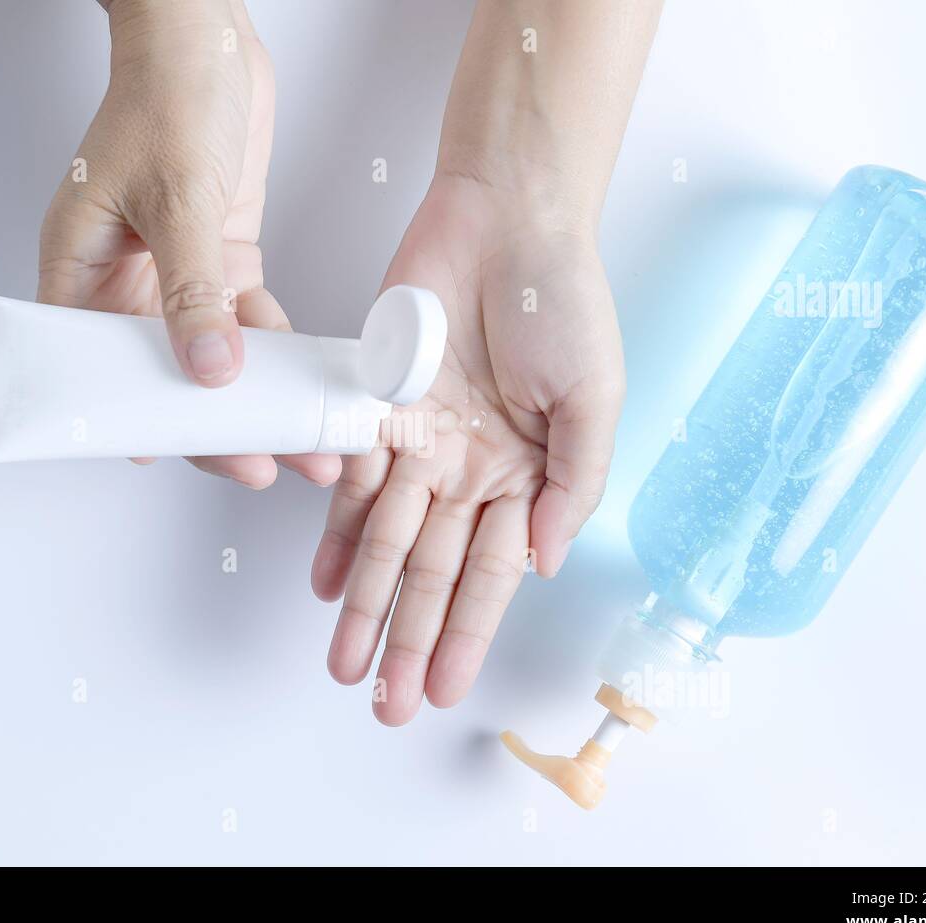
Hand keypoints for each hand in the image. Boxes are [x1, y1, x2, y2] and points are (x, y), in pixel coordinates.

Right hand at [37, 0, 338, 488]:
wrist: (207, 35)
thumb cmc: (166, 92)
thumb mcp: (177, 199)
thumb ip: (194, 291)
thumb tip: (210, 371)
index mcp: (77, 272)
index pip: (96, 371)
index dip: (133, 421)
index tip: (174, 460)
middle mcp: (123, 283)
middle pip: (162, 378)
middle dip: (213, 427)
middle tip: (262, 464)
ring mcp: (175, 275)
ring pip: (213, 359)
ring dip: (258, 400)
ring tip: (305, 442)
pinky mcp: (221, 259)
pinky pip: (247, 322)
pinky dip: (277, 352)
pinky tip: (307, 383)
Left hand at [311, 173, 625, 724]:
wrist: (507, 216)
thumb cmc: (564, 301)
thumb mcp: (597, 399)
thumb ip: (575, 485)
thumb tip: (544, 563)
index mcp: (533, 477)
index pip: (493, 575)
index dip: (467, 635)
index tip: (444, 691)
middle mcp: (475, 470)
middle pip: (434, 571)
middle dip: (410, 638)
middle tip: (385, 702)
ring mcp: (426, 442)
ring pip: (389, 540)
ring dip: (369, 603)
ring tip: (345, 663)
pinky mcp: (380, 407)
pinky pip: (353, 480)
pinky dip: (339, 532)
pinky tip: (328, 583)